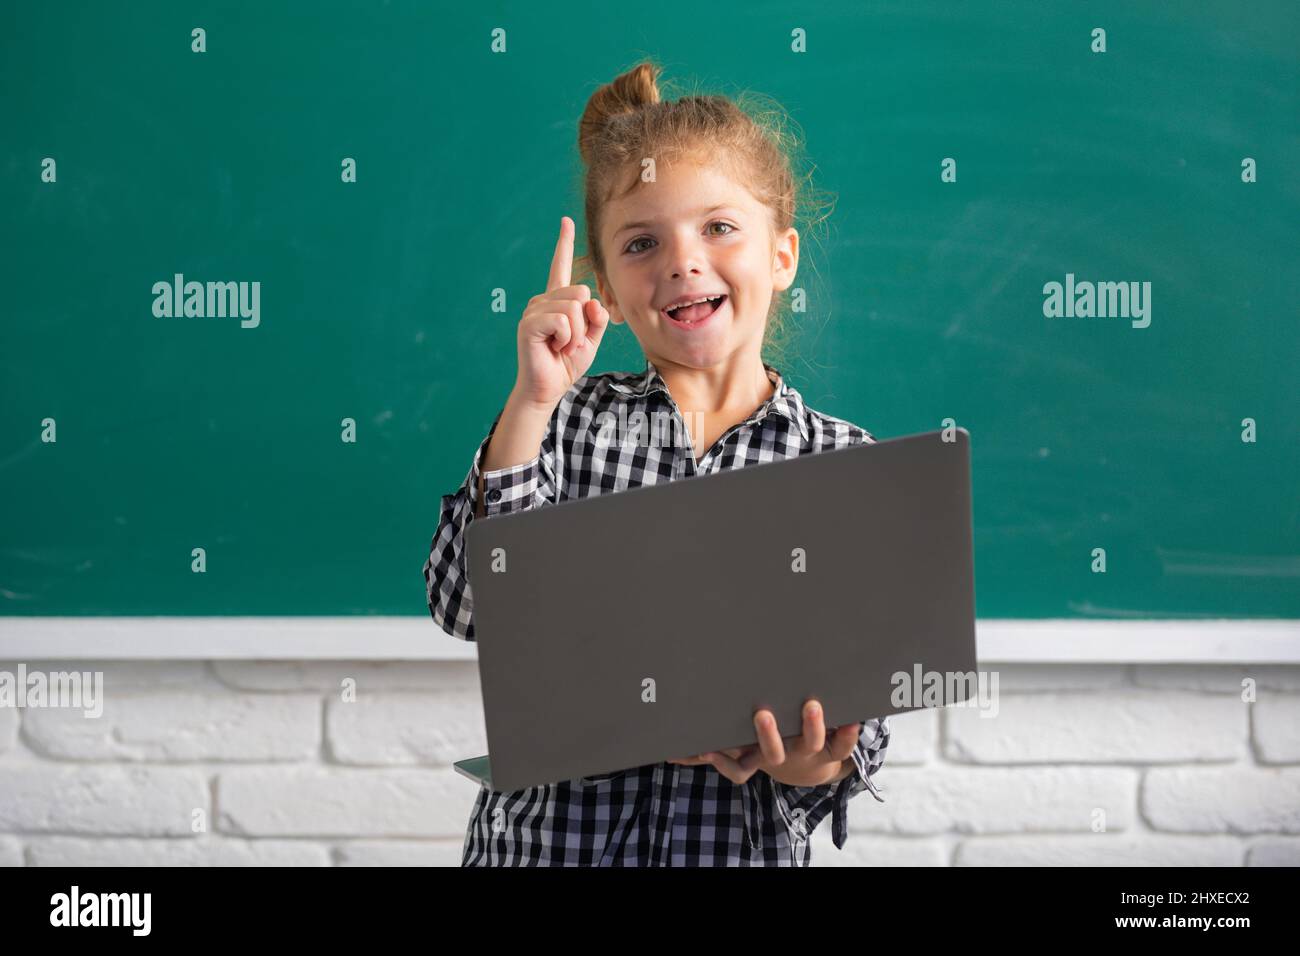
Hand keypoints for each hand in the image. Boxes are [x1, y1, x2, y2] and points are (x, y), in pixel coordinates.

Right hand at [513, 216, 610, 410]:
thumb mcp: (591, 338)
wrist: (548, 388)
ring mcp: (533, 311)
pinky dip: (567, 338)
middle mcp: (542, 301)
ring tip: (563, 347)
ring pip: (573, 308)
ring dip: (576, 334)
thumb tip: (591, 303)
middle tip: (571, 342)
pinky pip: (563, 320)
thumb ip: (597, 317)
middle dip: (585, 322)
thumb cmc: (566, 363)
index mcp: (557, 301)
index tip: (566, 221)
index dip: (564, 244)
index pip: (561, 267)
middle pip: (580, 292)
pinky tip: (555, 348)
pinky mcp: (529, 324)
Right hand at [668, 699, 860, 787]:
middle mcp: (782, 757)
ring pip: (811, 745)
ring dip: (812, 727)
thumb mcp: (740, 754)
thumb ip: (709, 751)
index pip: (738, 767)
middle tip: (762, 714)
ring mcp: (808, 752)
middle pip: (774, 754)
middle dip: (767, 736)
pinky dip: (849, 733)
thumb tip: (670, 750)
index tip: (707, 748)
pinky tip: (853, 717)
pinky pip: (843, 747)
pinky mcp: (832, 749)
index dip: (723, 760)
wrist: (810, 768)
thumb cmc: (768, 749)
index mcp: (758, 758)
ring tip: (811, 705)